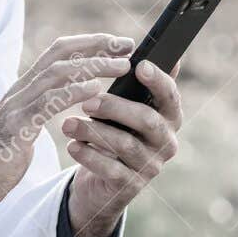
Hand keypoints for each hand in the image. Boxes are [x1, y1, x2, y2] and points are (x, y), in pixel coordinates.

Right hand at [0, 33, 133, 236]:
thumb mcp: (21, 129)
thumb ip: (38, 112)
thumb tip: (61, 104)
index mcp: (23, 90)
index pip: (56, 54)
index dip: (88, 44)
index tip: (117, 44)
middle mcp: (19, 92)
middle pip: (59, 54)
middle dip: (96, 46)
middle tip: (127, 45)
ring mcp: (15, 107)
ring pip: (57, 73)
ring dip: (93, 66)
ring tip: (121, 66)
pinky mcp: (14, 128)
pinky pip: (47, 103)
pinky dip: (74, 92)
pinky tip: (96, 91)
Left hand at [64, 58, 183, 236]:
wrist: (101, 180)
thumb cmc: (113, 131)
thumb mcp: (123, 106)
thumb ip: (131, 84)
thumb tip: (137, 48)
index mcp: (168, 116)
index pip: (170, 95)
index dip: (158, 81)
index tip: (138, 66)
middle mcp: (166, 141)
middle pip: (148, 121)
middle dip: (116, 108)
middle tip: (87, 102)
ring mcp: (151, 166)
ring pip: (126, 145)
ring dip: (94, 132)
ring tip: (67, 123)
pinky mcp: (132, 187)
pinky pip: (111, 170)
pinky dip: (89, 156)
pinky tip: (72, 146)